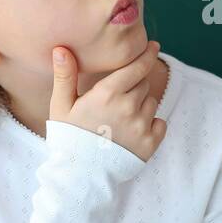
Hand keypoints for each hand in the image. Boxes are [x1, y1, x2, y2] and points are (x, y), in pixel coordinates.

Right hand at [48, 41, 167, 162]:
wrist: (80, 176)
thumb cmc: (69, 138)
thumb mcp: (61, 106)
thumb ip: (64, 76)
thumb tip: (61, 49)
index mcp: (108, 93)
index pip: (137, 66)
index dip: (146, 55)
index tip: (153, 46)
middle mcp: (129, 106)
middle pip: (142, 84)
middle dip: (133, 87)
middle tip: (115, 102)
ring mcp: (142, 126)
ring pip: (151, 103)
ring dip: (141, 106)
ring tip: (120, 120)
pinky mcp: (151, 143)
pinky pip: (160, 123)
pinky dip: (151, 124)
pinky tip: (133, 132)